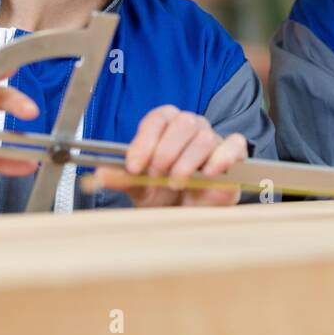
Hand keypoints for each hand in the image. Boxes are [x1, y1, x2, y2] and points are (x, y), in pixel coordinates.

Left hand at [89, 105, 247, 206]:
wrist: (187, 215)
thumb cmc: (164, 196)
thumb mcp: (138, 188)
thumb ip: (122, 178)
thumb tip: (99, 174)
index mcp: (167, 126)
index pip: (158, 118)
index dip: (145, 141)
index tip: (134, 166)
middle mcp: (192, 127)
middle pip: (182, 123)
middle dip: (165, 153)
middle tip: (157, 176)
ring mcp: (214, 138)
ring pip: (204, 137)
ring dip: (186, 163)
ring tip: (177, 183)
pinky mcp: (234, 155)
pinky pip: (234, 144)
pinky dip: (220, 159)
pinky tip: (206, 175)